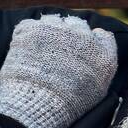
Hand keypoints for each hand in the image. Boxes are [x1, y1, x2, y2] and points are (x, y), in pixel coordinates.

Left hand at [0, 14, 117, 127]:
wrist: (38, 105)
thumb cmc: (68, 105)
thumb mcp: (97, 91)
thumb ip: (102, 68)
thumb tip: (99, 54)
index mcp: (101, 51)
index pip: (101, 36)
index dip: (91, 42)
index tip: (82, 51)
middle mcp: (82, 35)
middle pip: (76, 25)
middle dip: (68, 36)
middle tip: (57, 54)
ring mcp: (56, 29)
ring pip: (53, 22)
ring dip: (48, 32)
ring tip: (40, 52)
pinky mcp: (32, 29)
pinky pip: (30, 25)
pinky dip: (27, 35)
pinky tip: (25, 51)